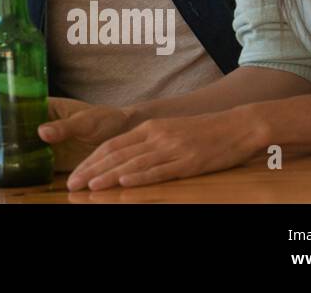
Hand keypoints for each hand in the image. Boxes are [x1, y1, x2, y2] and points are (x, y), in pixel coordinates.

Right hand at [0, 97, 103, 183]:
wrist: (121, 138)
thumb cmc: (104, 119)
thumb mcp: (85, 120)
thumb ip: (65, 126)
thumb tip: (41, 132)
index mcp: (39, 106)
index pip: (7, 106)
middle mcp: (34, 124)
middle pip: (1, 130)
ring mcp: (39, 144)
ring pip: (8, 150)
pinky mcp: (47, 162)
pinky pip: (24, 168)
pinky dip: (9, 174)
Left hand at [64, 108, 261, 190]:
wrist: (238, 125)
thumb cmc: (203, 132)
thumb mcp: (170, 131)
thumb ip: (147, 142)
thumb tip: (123, 160)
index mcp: (148, 127)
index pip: (111, 145)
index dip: (90, 160)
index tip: (74, 174)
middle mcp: (156, 135)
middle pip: (116, 153)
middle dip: (91, 169)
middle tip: (72, 184)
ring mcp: (172, 148)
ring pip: (133, 162)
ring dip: (110, 175)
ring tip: (91, 186)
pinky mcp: (188, 161)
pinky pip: (160, 170)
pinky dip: (141, 177)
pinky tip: (125, 182)